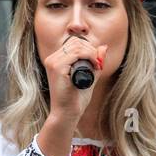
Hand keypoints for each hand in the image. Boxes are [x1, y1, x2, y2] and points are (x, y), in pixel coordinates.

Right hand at [36, 36, 107, 155]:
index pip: (74, 42)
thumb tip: (104, 47)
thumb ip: (95, 62)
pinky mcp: (57, 68)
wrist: (67, 113)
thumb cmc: (75, 98)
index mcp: (56, 60)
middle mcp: (52, 59)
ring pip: (77, 45)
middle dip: (91, 50)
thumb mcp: (89, 76)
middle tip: (98, 64)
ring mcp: (52, 62)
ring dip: (91, 53)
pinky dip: (89, 57)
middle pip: (76, 42)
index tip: (97, 62)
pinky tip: (94, 67)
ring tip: (97, 66)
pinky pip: (76, 53)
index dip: (88, 48)